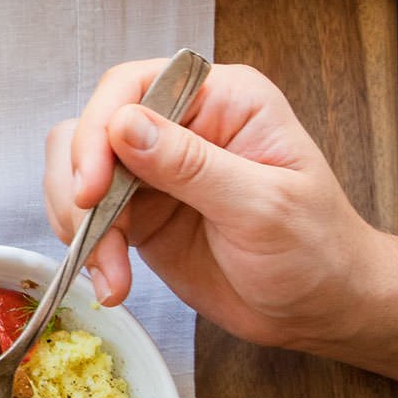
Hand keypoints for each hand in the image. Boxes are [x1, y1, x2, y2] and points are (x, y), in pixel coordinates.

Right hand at [42, 59, 384, 350]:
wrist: (321, 311)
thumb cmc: (317, 252)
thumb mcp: (263, 207)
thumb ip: (192, 165)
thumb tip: (122, 125)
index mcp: (222, 100)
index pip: (134, 86)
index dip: (100, 129)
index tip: (92, 187)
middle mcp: (182, 124)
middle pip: (93, 127)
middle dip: (81, 184)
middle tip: (93, 234)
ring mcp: (155, 169)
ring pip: (76, 171)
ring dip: (79, 222)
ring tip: (108, 269)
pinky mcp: (139, 211)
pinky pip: (87, 215)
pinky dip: (89, 249)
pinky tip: (112, 282)